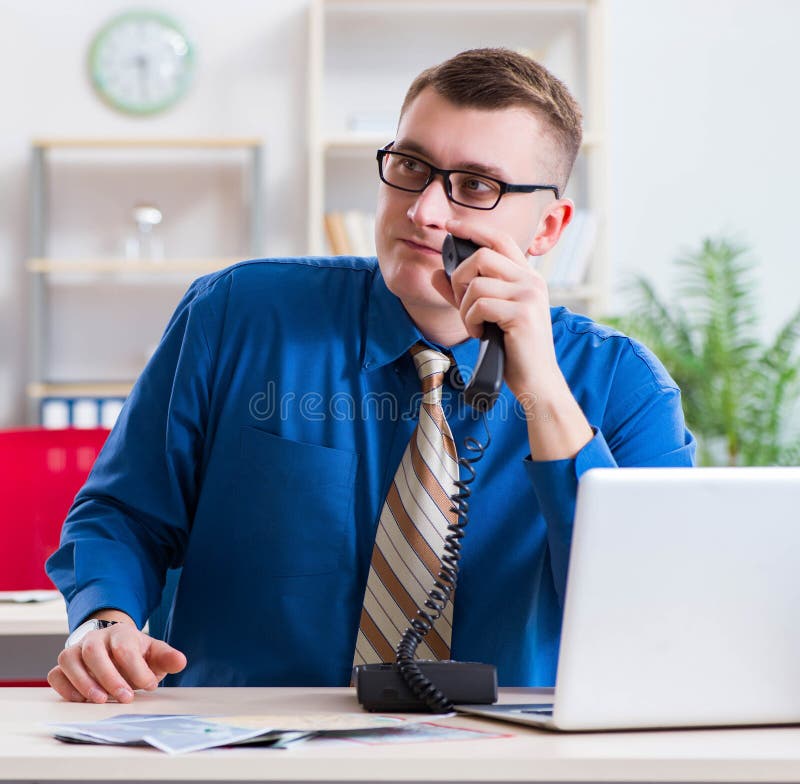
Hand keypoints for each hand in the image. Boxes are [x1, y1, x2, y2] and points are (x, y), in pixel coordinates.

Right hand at [48, 622, 186, 703]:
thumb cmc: (134, 653)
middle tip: (126, 698)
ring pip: (70, 661)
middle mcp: (94, 639)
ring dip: (84, 683)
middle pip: (94, 652)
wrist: (112, 646)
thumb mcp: (154, 653)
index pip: (124, 648)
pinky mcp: (62, 666)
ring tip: (102, 701)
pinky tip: (81, 701)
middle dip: (109, 677)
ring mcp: (75, 651)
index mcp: (120, 633)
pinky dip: (65, 688)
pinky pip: (56, 674)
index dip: (137, 669)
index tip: (149, 686)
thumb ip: (167, 658)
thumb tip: (181, 661)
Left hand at [431, 218, 558, 401]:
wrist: (535, 380)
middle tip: (462, 303)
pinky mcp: (522, 313)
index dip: (474, 229)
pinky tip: (480, 334)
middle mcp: (531, 281)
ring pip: (476, 283)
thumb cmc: (513, 350)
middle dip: (460, 278)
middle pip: (482, 256)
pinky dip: (470, 322)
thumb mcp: (486, 316)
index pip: (500, 239)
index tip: (451, 226)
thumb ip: (463, 294)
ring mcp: (529, 295)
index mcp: (526, 277)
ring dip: (465, 307)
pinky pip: (479, 305)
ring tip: (475, 325)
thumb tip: (436, 274)